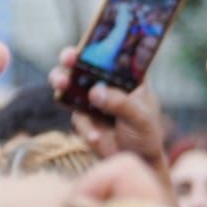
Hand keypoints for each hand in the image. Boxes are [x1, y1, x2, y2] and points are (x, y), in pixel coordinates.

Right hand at [49, 47, 168, 174]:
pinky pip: (76, 118)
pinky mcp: (84, 120)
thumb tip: (95, 92)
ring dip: (62, 83)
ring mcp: (92, 101)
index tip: (88, 41)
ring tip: (61, 85)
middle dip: (71, 59)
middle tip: (67, 58)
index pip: (111, 53)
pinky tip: (97, 139)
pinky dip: (85, 128)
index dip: (98, 43)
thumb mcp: (140, 118)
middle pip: (83, 64)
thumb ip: (120, 103)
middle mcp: (106, 84)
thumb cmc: (146, 136)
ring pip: (70, 85)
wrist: (138, 165)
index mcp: (127, 76)